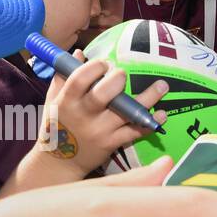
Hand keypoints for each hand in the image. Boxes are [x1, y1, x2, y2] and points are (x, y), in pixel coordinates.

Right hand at [36, 53, 167, 177]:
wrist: (59, 162)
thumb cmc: (55, 126)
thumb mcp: (53, 100)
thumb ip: (64, 77)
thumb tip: (79, 53)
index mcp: (66, 101)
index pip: (80, 79)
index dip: (95, 67)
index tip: (104, 64)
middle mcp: (83, 115)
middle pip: (103, 94)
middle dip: (117, 79)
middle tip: (122, 75)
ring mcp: (99, 130)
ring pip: (125, 112)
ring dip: (147, 98)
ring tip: (163, 85)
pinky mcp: (111, 143)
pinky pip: (133, 132)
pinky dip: (149, 123)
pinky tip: (162, 114)